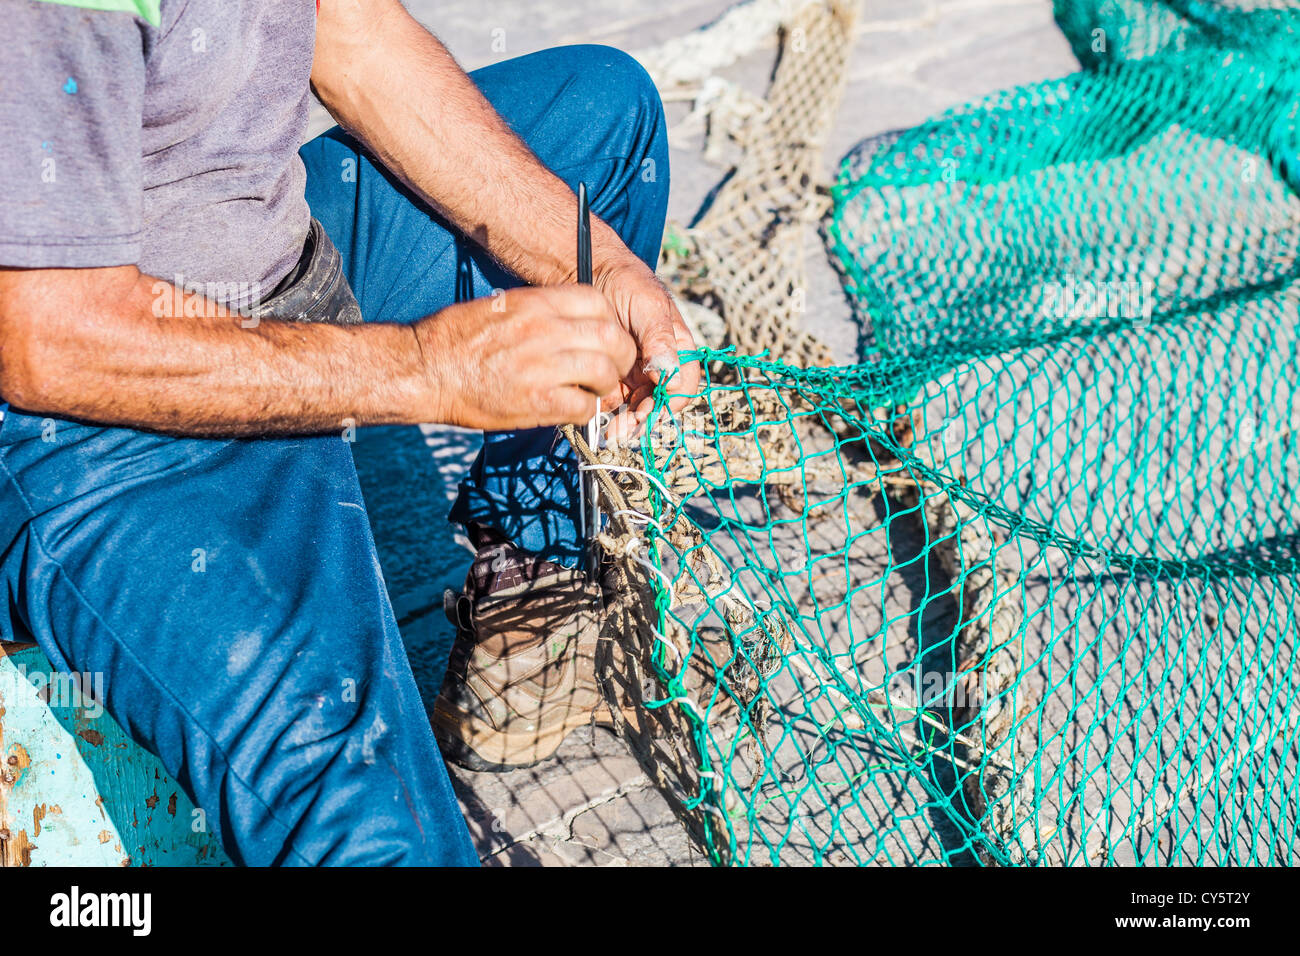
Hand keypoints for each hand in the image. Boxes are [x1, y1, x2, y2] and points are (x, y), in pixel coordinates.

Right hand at [416, 286, 635, 429]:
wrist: (424, 370)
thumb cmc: (456, 338)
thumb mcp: (500, 306)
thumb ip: (540, 311)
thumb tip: (573, 322)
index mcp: (536, 303)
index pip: (597, 302)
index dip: (611, 322)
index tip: (606, 338)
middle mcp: (544, 330)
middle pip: (611, 337)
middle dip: (620, 356)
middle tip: (612, 370)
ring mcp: (541, 366)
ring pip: (604, 372)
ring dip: (606, 386)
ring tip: (595, 393)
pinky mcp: (536, 401)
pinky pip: (583, 406)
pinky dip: (587, 411)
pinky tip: (575, 410)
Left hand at [594, 258, 700, 435]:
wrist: (588, 271)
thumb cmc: (626, 283)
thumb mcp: (648, 305)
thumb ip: (660, 338)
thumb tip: (667, 372)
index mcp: (678, 348)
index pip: (684, 385)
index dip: (670, 403)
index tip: (649, 412)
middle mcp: (660, 364)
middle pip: (661, 403)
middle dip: (645, 419)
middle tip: (625, 429)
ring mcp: (637, 372)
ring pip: (638, 408)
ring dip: (627, 422)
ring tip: (611, 429)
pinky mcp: (613, 375)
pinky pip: (615, 400)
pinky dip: (609, 410)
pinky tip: (597, 413)